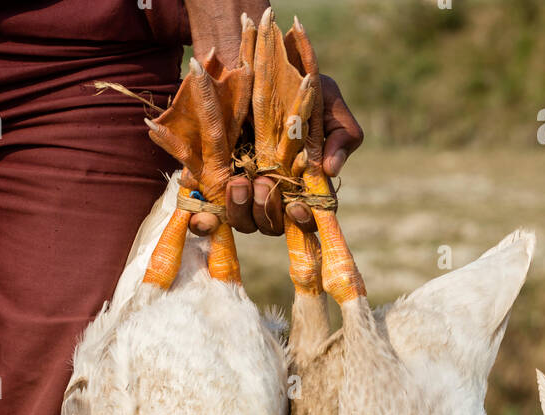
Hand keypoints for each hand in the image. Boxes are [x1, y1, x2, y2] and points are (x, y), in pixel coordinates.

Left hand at [189, 75, 362, 236]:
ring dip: (240, 210)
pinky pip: (209, 217)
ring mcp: (244, 190)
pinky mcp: (214, 183)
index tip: (296, 207)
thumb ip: (341, 133)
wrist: (253, 60)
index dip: (303, 221)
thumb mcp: (327, 101)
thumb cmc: (297, 83)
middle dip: (267, 211)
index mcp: (303, 184)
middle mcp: (274, 194)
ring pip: (243, 222)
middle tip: (264, 183)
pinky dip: (205, 222)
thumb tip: (331, 169)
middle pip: (272, 226)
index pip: (306, 219)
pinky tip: (203, 216)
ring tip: (239, 183)